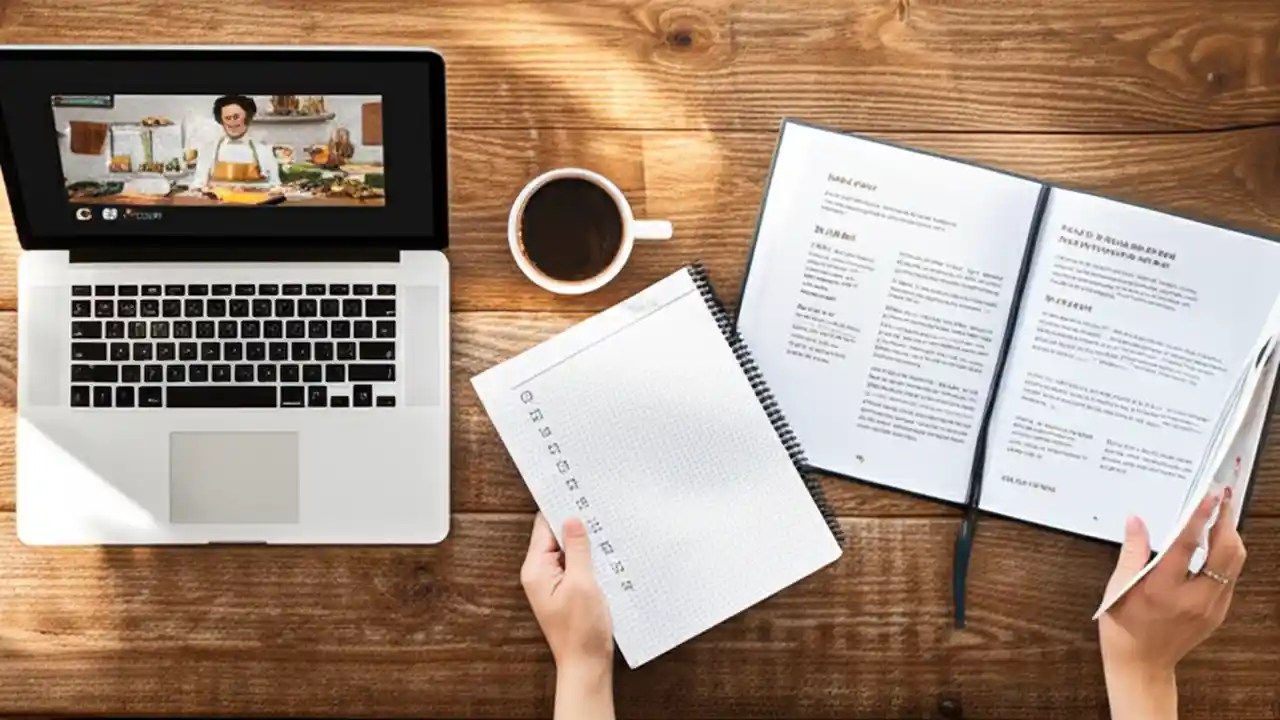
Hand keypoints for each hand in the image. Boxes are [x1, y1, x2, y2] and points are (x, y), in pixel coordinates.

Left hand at [522, 514, 614, 719]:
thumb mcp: (582, 583)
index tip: (577, 492)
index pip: (544, 527)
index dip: (561, 509)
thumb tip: (572, 520)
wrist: (586, 664)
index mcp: (536, 569)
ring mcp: (554, 583)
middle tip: (598, 511)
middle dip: (576, 525)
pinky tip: (604, 557)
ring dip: (585, 544)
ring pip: (569, 551)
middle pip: (556, 536)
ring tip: (604, 534)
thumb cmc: (581, 632)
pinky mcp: (567, 591)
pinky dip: (589, 560)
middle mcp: (540, 574)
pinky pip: (576, 566)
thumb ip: (577, 549)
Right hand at [1099, 488, 1245, 718]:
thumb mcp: (1118, 588)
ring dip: (1230, 537)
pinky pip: (1230, 577)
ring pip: (1235, 563)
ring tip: (1220, 517)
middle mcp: (1194, 598)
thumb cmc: (1123, 626)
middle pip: (1225, 552)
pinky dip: (1226, 556)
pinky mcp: (1218, 612)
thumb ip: (1131, 552)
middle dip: (1226, 521)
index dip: (1199, 518)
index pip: (1188, 546)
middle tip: (1221, 499)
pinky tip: (1213, 546)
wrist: (1142, 664)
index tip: (1208, 497)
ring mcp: (1211, 607)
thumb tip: (1137, 521)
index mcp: (1163, 590)